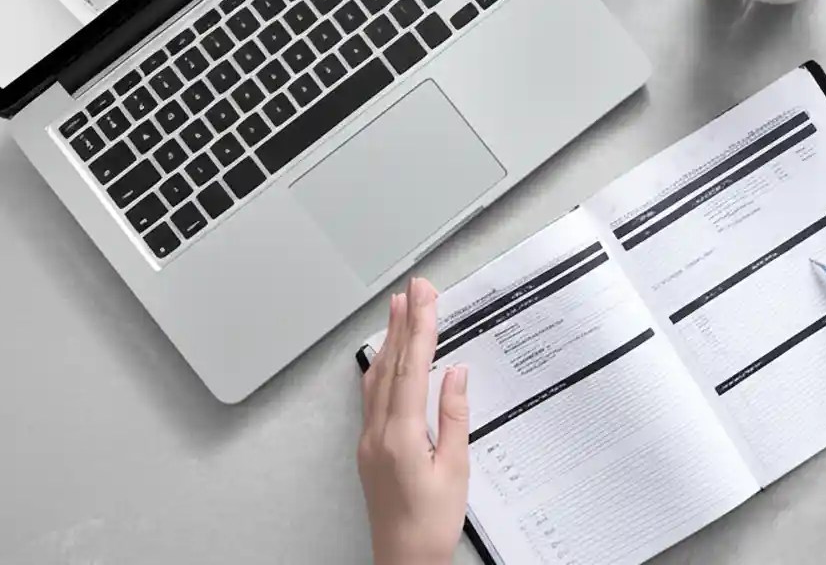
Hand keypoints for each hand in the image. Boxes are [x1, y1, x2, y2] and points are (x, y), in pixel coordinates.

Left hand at [359, 278, 469, 564]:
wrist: (404, 560)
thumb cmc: (431, 523)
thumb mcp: (456, 468)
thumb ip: (453, 416)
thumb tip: (454, 374)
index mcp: (402, 435)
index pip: (412, 367)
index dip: (420, 327)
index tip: (425, 295)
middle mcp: (379, 432)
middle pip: (392, 365)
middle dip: (404, 322)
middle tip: (412, 288)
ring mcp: (370, 439)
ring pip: (378, 377)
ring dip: (390, 339)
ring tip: (397, 308)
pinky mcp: (370, 448)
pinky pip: (373, 395)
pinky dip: (382, 366)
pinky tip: (386, 357)